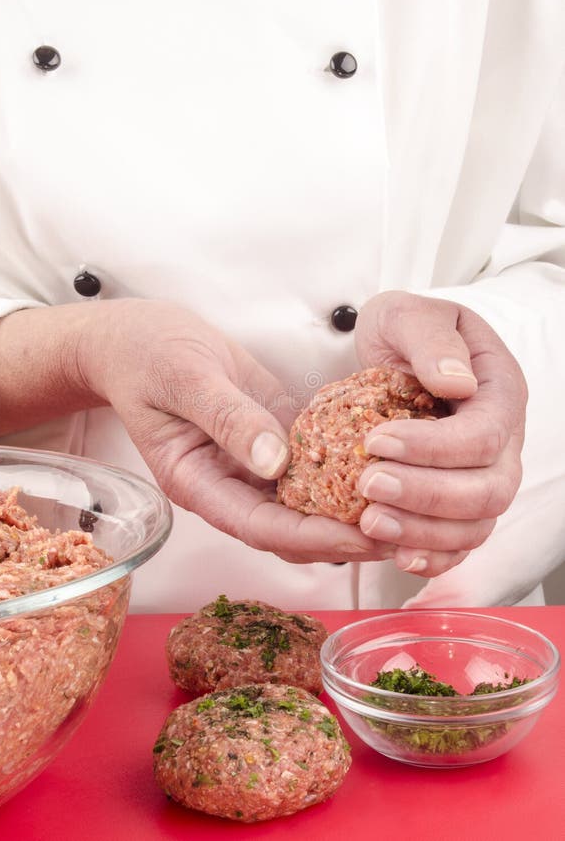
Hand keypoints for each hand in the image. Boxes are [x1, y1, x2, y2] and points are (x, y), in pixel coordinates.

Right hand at [76, 299, 382, 563]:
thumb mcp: (184, 377)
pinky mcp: (274, 440)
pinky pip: (313, 467)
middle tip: (402, 532)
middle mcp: (229, 486)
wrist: (140, 338)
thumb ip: (227, 417)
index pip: (260, 527)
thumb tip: (274, 460)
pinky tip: (385, 466)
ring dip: (351, 513)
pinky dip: (346, 472)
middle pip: (291, 531)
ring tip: (406, 511)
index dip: (310, 537)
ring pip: (307, 507)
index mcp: (198, 483)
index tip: (358, 537)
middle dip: (344, 538)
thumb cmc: (148, 356)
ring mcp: (253, 467)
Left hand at [354, 290, 526, 577]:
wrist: (394, 351)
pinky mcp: (459, 504)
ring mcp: (484, 476)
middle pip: (488, 490)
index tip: (377, 441)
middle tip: (368, 485)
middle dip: (427, 495)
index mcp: (499, 392)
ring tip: (369, 523)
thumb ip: (430, 340)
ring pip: (476, 525)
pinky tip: (396, 556)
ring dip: (424, 532)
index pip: (484, 435)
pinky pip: (460, 544)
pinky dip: (434, 557)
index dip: (434, 447)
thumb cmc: (403, 331)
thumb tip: (456, 382)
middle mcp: (503, 442)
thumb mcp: (407, 315)